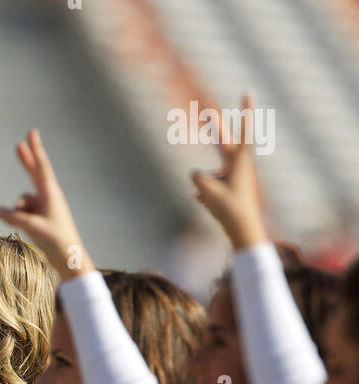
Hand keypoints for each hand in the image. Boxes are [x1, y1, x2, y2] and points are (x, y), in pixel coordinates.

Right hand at [0, 129, 92, 278]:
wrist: (69, 259)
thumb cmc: (55, 241)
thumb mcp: (32, 228)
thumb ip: (14, 217)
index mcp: (51, 194)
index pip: (41, 167)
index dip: (35, 150)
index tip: (31, 133)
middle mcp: (49, 197)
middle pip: (34, 174)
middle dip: (26, 161)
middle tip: (18, 144)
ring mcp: (45, 207)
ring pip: (23, 202)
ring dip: (19, 212)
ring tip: (33, 228)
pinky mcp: (42, 217)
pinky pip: (24, 213)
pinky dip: (21, 219)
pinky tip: (29, 231)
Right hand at [190, 94, 266, 249]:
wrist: (244, 231)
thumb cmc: (230, 210)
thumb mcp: (209, 193)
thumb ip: (198, 178)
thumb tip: (195, 173)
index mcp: (240, 162)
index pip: (244, 132)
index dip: (245, 111)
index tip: (248, 92)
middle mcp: (237, 165)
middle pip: (222, 141)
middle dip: (214, 125)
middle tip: (206, 106)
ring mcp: (233, 176)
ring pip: (209, 176)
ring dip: (207, 188)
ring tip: (218, 202)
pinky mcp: (229, 187)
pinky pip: (210, 188)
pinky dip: (207, 197)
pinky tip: (211, 206)